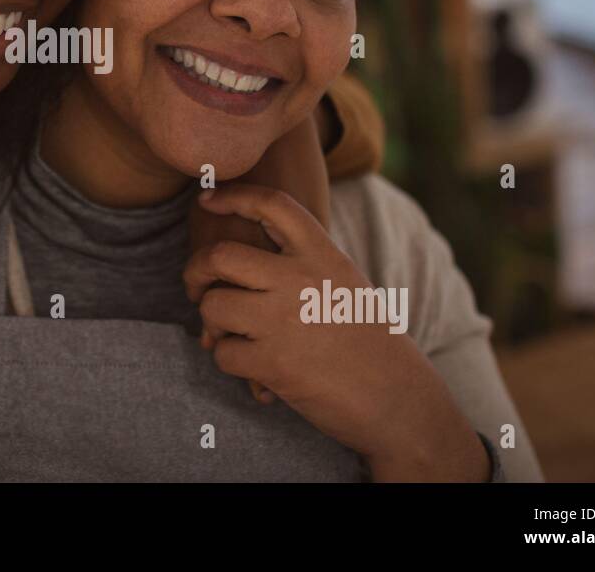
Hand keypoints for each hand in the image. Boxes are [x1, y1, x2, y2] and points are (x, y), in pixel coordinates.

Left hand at [185, 185, 488, 481]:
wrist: (398, 399)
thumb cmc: (367, 342)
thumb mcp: (344, 283)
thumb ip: (300, 265)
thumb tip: (234, 263)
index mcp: (323, 255)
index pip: (272, 205)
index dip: (234, 196)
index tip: (207, 200)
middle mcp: (300, 280)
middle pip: (219, 256)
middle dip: (195, 270)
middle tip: (197, 287)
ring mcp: (283, 321)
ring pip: (213, 306)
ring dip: (213, 324)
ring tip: (231, 335)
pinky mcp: (273, 363)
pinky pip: (222, 352)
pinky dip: (229, 360)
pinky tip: (252, 367)